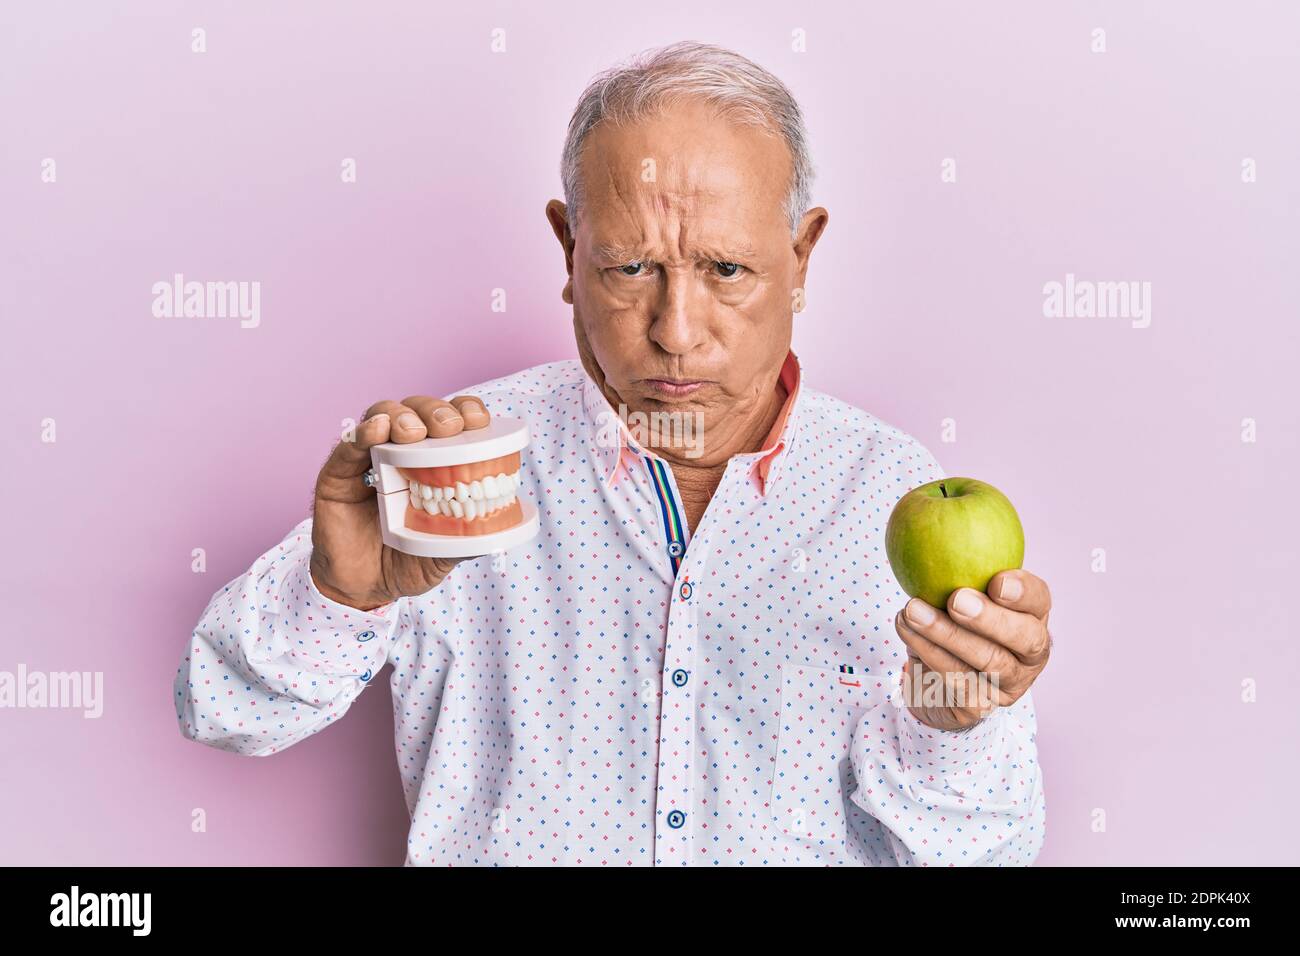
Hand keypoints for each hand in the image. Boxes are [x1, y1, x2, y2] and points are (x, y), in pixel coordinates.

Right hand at [309, 394, 490, 609]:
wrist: (364, 588)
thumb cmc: (407, 560)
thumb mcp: (446, 550)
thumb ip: (469, 535)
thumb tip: (500, 523)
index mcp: (435, 461)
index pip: (453, 420)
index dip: (466, 412)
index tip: (478, 421)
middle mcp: (403, 450)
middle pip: (419, 410)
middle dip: (437, 411)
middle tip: (448, 428)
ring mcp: (369, 458)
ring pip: (384, 415)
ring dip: (402, 416)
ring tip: (413, 432)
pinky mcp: (338, 472)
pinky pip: (348, 444)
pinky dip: (364, 432)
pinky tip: (377, 430)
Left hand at [894, 569, 1051, 731]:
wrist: (938, 680)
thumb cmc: (953, 622)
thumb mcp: (965, 592)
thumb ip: (962, 565)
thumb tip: (937, 521)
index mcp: (1033, 617)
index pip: (1040, 601)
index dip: (1023, 592)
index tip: (997, 580)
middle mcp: (1030, 654)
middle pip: (1023, 638)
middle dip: (989, 618)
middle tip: (956, 599)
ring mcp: (1009, 685)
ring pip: (985, 661)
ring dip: (944, 634)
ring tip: (912, 610)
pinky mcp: (980, 707)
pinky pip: (955, 681)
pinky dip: (927, 653)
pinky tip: (907, 631)